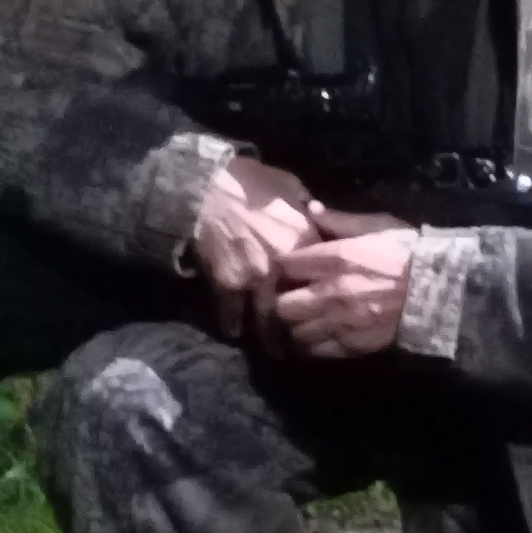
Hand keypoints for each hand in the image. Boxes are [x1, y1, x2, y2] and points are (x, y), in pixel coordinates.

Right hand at [193, 156, 316, 340]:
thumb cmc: (251, 180)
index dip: (323, 296)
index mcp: (305, 239)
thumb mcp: (291, 186)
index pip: (322, 279)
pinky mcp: (228, 283)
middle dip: (298, 331)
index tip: (324, 309)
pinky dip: (232, 325)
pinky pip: (231, 314)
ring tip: (273, 351)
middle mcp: (284, 265)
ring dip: (268, 339)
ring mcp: (255, 277)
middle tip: (301, 347)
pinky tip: (234, 332)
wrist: (207, 186)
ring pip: (265, 319)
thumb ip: (309, 210)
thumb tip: (319, 220)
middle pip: (296, 307)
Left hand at [273, 209, 418, 358]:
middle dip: (287, 300)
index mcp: (335, 258)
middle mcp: (331, 292)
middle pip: (283, 305)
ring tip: (310, 318)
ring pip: (297, 331)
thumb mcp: (378, 226)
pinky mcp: (353, 344)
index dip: (286, 267)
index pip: (286, 265)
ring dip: (300, 325)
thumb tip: (311, 208)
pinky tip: (325, 334)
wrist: (440, 290)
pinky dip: (316, 344)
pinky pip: (318, 350)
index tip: (293, 268)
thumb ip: (340, 221)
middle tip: (297, 297)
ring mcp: (341, 322)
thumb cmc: (408, 253)